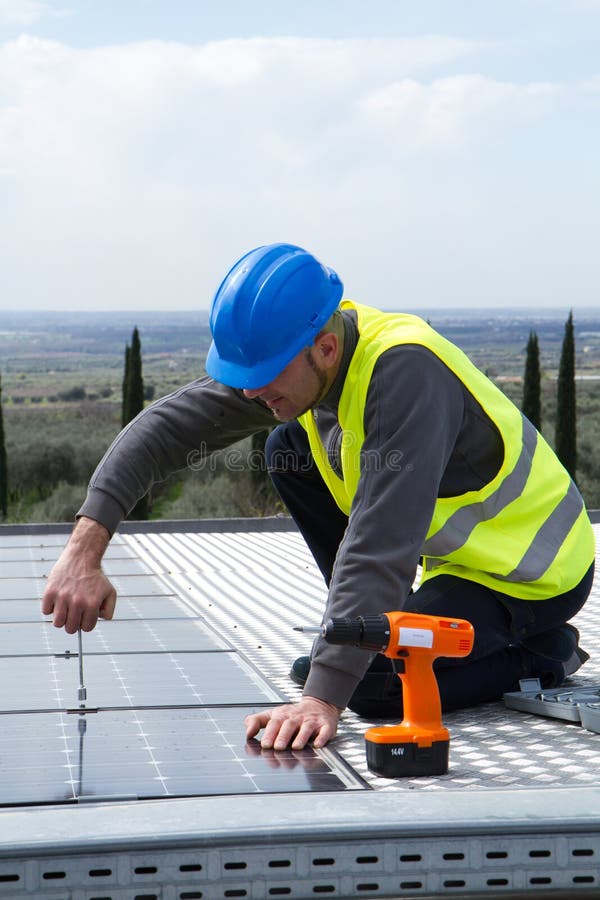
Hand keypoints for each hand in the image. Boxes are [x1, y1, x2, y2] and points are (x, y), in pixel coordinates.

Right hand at [41, 517, 115, 632]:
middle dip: (73, 623)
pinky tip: (58, 600)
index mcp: (92, 604)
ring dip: (61, 619)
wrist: (81, 558)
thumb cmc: (95, 577)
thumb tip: (99, 620)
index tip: (85, 616)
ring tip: (66, 609)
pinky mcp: (50, 591)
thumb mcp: (110, 592)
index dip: (86, 623)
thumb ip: (109, 610)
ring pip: (57, 623)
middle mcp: (77, 602)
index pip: (86, 628)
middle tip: (74, 614)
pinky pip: (46, 611)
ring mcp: (62, 597)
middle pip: (70, 629)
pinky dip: (50, 608)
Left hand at [244, 696, 340, 750]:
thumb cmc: (292, 715)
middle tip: (278, 747)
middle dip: (283, 736)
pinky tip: (318, 744)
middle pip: (289, 725)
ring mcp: (312, 721)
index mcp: (283, 715)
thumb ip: (257, 721)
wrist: (319, 705)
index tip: (265, 745)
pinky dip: (322, 737)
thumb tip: (247, 733)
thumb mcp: (273, 714)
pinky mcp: (326, 725)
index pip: (275, 723)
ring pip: (306, 728)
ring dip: (301, 737)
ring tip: (296, 747)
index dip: (270, 733)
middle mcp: (297, 717)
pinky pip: (325, 731)